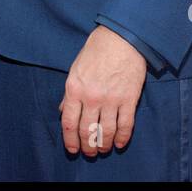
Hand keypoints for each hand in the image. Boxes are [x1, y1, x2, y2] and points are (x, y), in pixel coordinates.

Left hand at [61, 25, 146, 155]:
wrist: (122, 38)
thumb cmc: (96, 50)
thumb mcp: (75, 68)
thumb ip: (69, 92)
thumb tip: (63, 110)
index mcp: (74, 89)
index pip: (68, 123)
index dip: (70, 140)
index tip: (72, 149)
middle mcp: (91, 97)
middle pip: (87, 131)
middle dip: (87, 146)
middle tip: (89, 153)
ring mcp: (111, 99)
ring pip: (106, 132)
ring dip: (104, 145)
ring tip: (103, 149)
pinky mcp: (128, 99)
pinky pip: (125, 125)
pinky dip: (123, 138)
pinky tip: (120, 143)